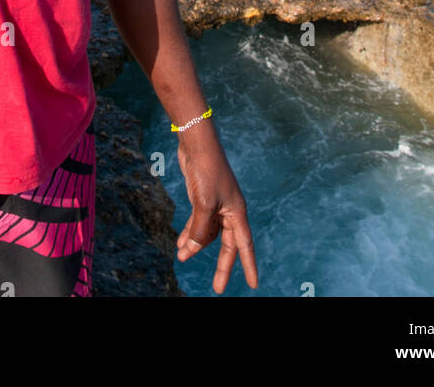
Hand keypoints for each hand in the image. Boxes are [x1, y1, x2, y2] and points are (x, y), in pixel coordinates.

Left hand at [176, 138, 257, 293]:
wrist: (197, 145)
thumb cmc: (207, 172)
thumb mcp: (204, 205)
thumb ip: (200, 230)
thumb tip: (193, 250)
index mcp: (237, 213)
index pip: (244, 246)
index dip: (249, 266)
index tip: (253, 285)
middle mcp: (229, 211)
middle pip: (226, 245)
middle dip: (221, 266)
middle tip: (218, 288)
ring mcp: (215, 205)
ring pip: (208, 234)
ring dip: (195, 246)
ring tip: (181, 257)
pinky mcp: (202, 198)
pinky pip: (198, 223)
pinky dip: (189, 233)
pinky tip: (180, 243)